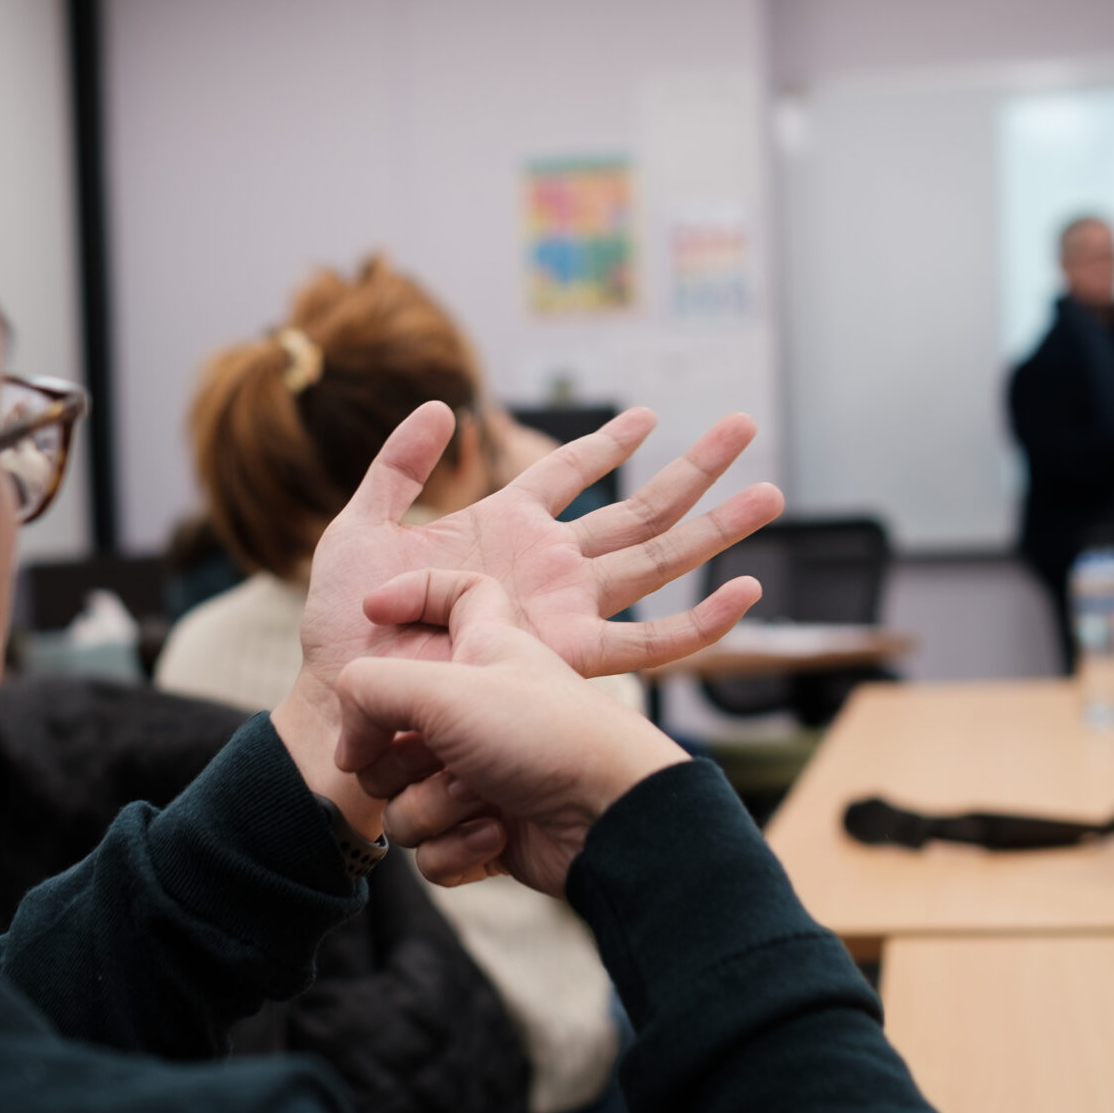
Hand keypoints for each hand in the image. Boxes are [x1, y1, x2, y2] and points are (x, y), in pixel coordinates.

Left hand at [271, 404, 779, 830]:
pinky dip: (702, 623)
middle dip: (695, 468)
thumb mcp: (358, 530)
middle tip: (746, 425)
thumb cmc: (342, 630)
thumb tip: (443, 407)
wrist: (345, 705)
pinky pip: (650, 644)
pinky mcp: (570, 657)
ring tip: (772, 491)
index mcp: (503, 529)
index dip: (607, 442)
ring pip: (661, 560)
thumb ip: (396, 468)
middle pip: (638, 508)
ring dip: (718, 526)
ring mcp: (565, 610)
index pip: (567, 472)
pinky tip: (746, 593)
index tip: (650, 413)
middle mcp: (547, 567)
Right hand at [334, 573, 687, 895]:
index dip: (413, 590)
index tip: (375, 609)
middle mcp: (480, 710)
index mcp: (483, 652)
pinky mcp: (489, 834)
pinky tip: (495, 837)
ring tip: (480, 798)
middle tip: (434, 754)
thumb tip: (350, 747)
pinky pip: (430, 849)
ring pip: (403, 798)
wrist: (613, 821)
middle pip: (391, 725)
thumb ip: (368, 691)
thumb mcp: (443, 690)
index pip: (454, 593)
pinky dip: (454, 849)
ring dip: (431, 807)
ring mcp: (483, 775)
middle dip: (396, 756)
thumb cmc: (543, 736)